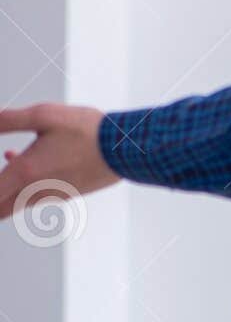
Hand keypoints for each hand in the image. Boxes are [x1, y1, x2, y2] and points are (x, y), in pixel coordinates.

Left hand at [0, 104, 119, 220]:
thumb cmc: (86, 130)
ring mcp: (52, 195)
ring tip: (5, 160)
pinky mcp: (67, 194)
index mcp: (25, 173)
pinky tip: (20, 160)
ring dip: (2, 192)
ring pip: (14, 205)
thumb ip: (7, 121)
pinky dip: (19, 187)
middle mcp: (35, 190)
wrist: (126, 148)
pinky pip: (33, 198)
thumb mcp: (43, 115)